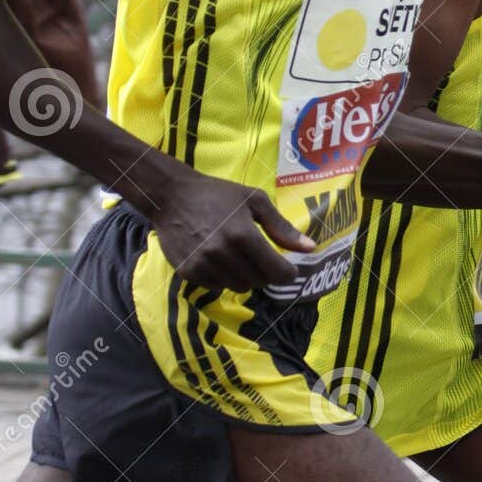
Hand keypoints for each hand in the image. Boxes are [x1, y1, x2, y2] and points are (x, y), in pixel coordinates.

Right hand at [149, 172, 316, 290]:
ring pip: (240, 287)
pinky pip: (217, 287)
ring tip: (236, 255)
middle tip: (259, 256)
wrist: (171, 196)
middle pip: (260, 282)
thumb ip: (282, 227)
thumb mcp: (254, 201)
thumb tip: (310, 248)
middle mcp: (223, 253)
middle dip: (266, 272)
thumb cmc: (217, 194)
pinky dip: (223, 278)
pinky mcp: (188, 272)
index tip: (289, 269)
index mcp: (243, 235)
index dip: (288, 273)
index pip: (277, 272)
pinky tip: (217, 258)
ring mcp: (204, 265)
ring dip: (245, 276)